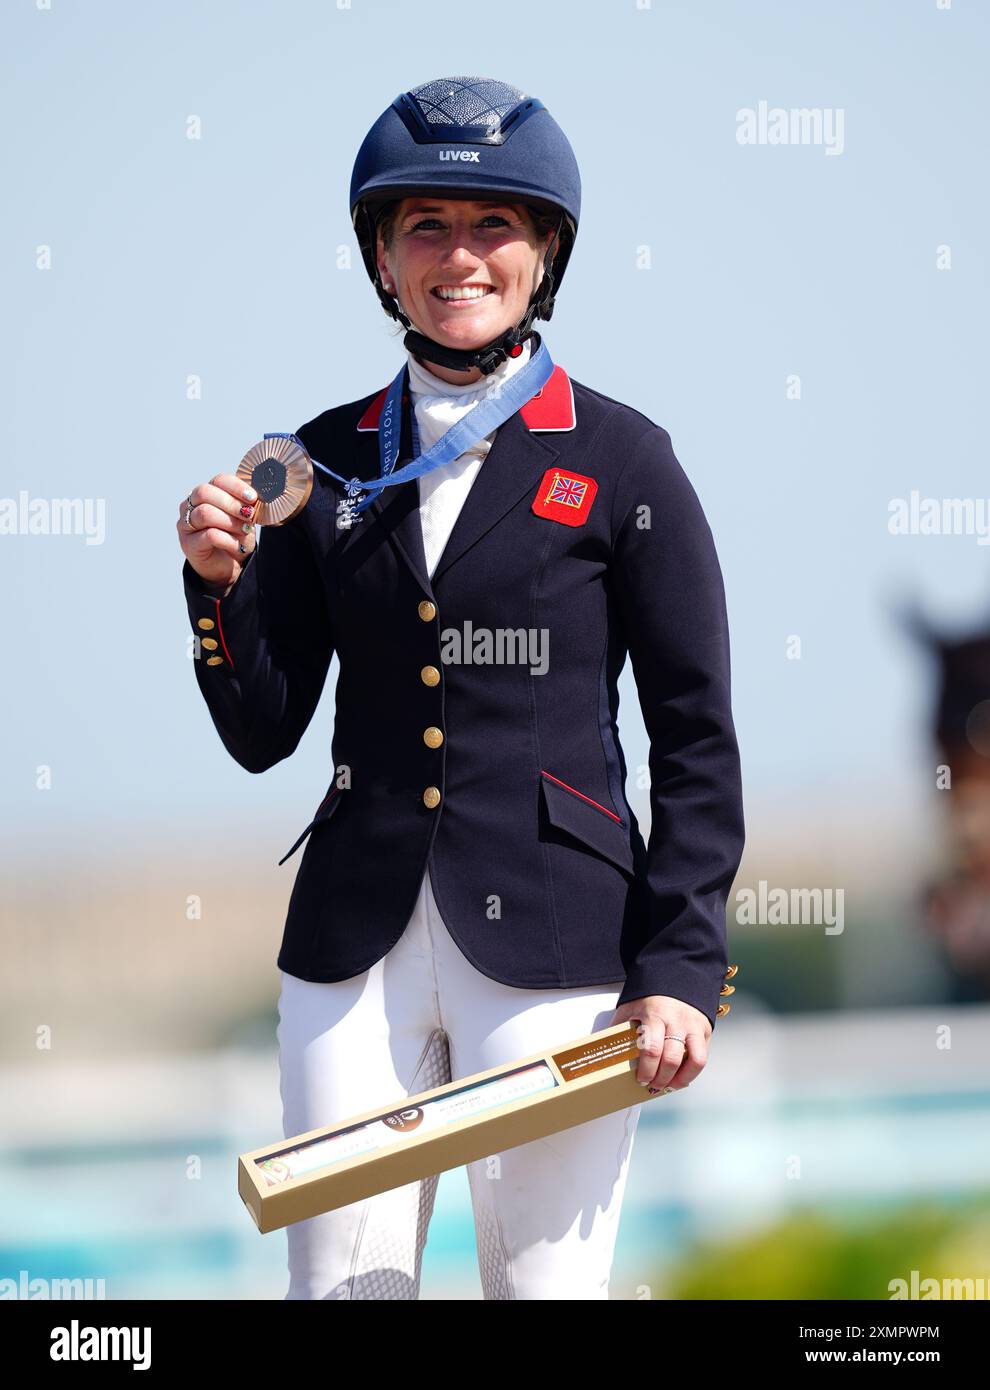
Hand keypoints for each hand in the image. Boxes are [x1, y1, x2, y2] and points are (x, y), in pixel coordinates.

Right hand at [178, 473, 258, 590]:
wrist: (229, 566)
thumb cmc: (235, 537)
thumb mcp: (244, 519)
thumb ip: (246, 506)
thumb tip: (255, 497)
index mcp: (206, 494)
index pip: (218, 480)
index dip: (236, 486)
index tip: (252, 497)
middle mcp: (190, 505)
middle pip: (205, 492)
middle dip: (231, 503)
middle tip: (248, 514)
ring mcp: (186, 524)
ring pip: (205, 513)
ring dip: (230, 521)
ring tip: (244, 530)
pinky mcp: (188, 543)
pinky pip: (209, 535)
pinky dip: (228, 539)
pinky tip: (238, 545)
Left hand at [609, 995, 711, 1094]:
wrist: (674, 974)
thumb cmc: (649, 996)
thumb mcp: (630, 1007)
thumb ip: (620, 1028)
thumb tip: (605, 1050)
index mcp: (655, 1014)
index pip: (652, 1049)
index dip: (647, 1069)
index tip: (641, 1079)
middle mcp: (677, 1020)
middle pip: (671, 1059)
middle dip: (661, 1079)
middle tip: (652, 1086)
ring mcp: (693, 1025)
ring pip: (694, 1060)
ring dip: (681, 1079)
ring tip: (669, 1085)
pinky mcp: (705, 1029)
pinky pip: (702, 1056)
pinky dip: (693, 1071)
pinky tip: (682, 1077)